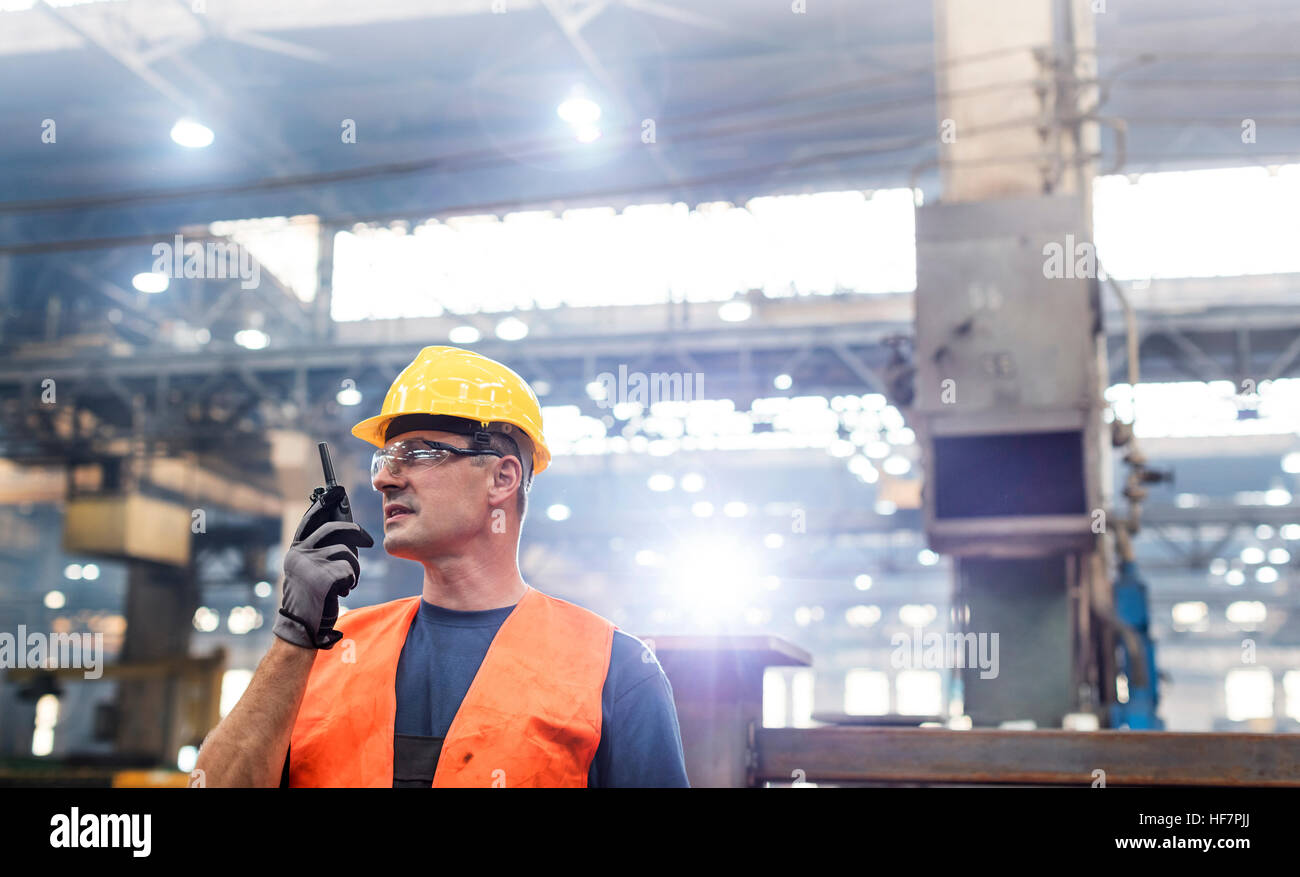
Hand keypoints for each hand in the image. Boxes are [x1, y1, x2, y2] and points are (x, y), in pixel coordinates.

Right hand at [273, 518, 373, 649]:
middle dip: (356, 532)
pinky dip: (351, 581)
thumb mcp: (310, 573)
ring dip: (354, 569)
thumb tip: (349, 536)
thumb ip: (321, 554)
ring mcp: (309, 564)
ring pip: (346, 552)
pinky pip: (349, 569)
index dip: (321, 507)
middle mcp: (298, 554)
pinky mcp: (321, 577)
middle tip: (368, 541)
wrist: (300, 628)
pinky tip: (341, 592)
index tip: (332, 494)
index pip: (309, 521)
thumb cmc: (311, 601)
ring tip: (347, 583)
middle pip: (334, 529)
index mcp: (294, 551)